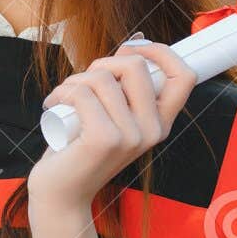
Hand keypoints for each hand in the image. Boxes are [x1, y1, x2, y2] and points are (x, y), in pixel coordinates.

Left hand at [27, 38, 197, 219]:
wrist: (61, 195)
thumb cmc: (80, 150)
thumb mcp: (112, 117)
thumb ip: (126, 89)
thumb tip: (135, 42)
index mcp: (160, 124)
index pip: (183, 77)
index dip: (160, 52)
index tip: (131, 48)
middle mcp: (152, 131)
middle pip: (136, 65)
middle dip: (102, 63)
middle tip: (82, 83)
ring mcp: (131, 137)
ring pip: (102, 78)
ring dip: (73, 81)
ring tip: (62, 99)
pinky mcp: (104, 139)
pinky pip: (82, 94)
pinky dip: (62, 92)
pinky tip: (53, 105)